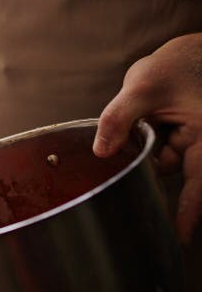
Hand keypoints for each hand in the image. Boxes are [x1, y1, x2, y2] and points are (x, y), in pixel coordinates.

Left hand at [94, 33, 201, 242]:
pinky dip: (148, 142)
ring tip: (147, 115)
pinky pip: (158, 153)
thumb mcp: (143, 86)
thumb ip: (120, 118)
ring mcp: (191, 145)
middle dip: (147, 161)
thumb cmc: (178, 66)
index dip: (188, 212)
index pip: (199, 183)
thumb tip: (100, 152)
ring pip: (158, 162)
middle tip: (139, 134)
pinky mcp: (181, 143)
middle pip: (168, 171)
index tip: (179, 238)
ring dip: (145, 148)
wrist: (192, 53)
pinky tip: (147, 122)